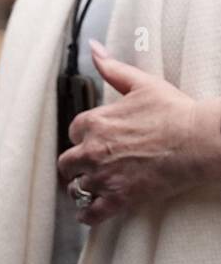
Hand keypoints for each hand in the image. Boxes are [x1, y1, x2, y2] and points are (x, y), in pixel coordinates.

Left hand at [57, 40, 220, 225]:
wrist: (196, 140)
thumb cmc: (172, 111)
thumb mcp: (139, 83)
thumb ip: (111, 68)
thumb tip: (94, 47)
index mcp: (95, 121)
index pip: (74, 131)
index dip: (82, 137)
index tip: (91, 141)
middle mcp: (93, 149)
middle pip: (68, 162)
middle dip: (74, 165)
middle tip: (83, 168)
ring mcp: (105, 175)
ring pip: (77, 187)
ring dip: (80, 188)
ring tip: (86, 191)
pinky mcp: (121, 198)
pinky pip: (92, 212)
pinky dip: (87, 215)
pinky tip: (87, 215)